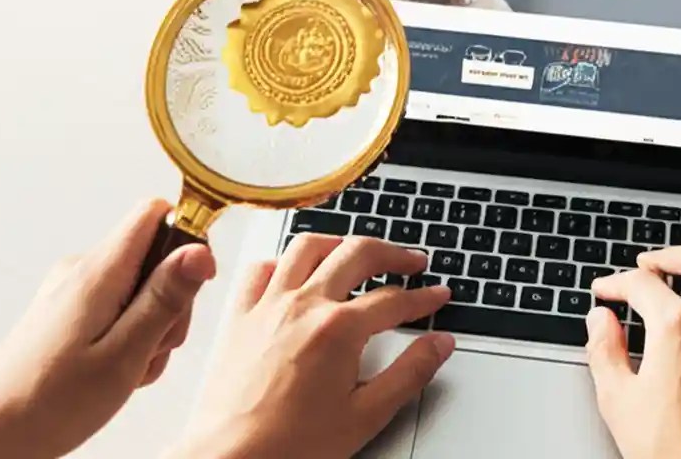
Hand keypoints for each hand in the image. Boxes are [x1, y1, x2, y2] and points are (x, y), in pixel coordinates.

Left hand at [0, 199, 216, 458]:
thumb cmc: (48, 405)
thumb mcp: (124, 355)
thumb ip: (165, 299)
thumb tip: (200, 250)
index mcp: (97, 273)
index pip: (155, 212)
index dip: (187, 238)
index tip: (196, 283)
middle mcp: (81, 271)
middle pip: (153, 256)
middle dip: (171, 300)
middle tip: (152, 348)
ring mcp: (72, 292)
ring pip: (139, 288)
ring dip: (150, 327)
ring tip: (128, 368)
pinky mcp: (67, 313)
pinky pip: (118, 309)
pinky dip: (128, 337)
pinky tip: (114, 371)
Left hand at [169, 234, 454, 458]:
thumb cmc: (290, 446)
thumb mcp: (366, 415)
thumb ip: (410, 373)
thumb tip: (440, 344)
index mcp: (339, 329)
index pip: (395, 300)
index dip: (423, 297)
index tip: (437, 295)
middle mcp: (303, 305)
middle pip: (357, 253)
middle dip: (392, 253)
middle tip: (411, 262)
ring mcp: (268, 305)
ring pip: (308, 247)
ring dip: (340, 242)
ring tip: (358, 251)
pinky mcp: (241, 316)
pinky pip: (261, 269)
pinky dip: (282, 261)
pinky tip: (294, 270)